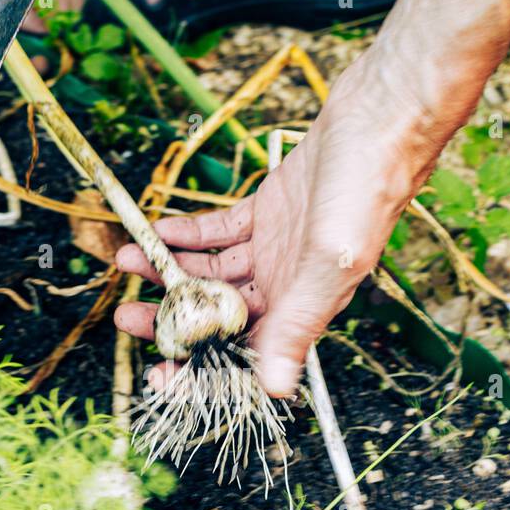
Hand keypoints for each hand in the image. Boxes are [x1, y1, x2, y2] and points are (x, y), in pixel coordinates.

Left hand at [113, 57, 463, 396]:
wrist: (382, 120)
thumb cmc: (367, 190)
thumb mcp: (329, 263)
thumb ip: (297, 326)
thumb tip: (275, 390)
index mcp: (303, 308)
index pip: (244, 354)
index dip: (202, 368)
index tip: (159, 373)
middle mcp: (287, 284)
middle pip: (218, 315)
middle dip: (172, 318)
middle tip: (128, 315)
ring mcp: (276, 248)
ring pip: (212, 272)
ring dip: (171, 270)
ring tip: (130, 259)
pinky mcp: (269, 211)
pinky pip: (220, 232)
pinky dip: (190, 234)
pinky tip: (161, 230)